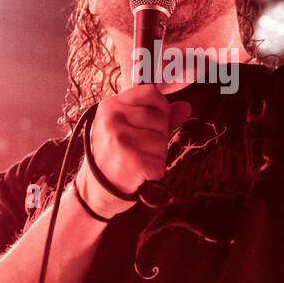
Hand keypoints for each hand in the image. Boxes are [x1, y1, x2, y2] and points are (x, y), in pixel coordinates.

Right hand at [77, 85, 191, 217]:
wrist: (97, 188)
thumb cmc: (117, 154)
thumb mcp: (131, 128)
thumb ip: (160, 115)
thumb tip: (186, 107)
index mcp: (111, 105)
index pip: (151, 94)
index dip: (161, 110)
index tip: (150, 125)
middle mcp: (112, 119)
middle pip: (160, 119)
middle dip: (159, 137)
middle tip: (139, 148)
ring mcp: (118, 139)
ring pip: (162, 142)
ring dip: (156, 156)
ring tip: (138, 161)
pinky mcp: (128, 161)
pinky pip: (159, 163)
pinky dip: (154, 172)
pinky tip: (140, 173)